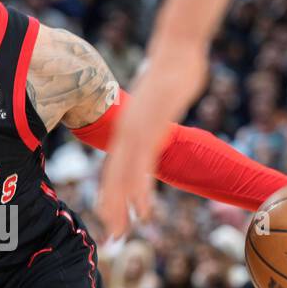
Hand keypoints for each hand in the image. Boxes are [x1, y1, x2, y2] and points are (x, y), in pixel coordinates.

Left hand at [97, 40, 207, 238]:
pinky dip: (140, 189)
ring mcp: (137, 130)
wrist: (177, 49)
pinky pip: (142, 165)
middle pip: (112, 179)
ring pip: (124, 176)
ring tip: (123, 231)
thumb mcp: (157, 107)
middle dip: (111, 210)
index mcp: (125, 130)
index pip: (112, 170)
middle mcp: (125, 132)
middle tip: (112, 238)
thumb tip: (153, 133)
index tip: (110, 220)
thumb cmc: (171, 74)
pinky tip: (142, 208)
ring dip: (123, 207)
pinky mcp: (151, 128)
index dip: (109, 196)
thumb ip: (152, 124)